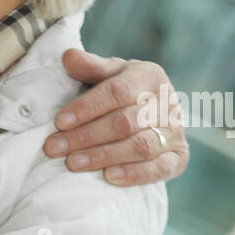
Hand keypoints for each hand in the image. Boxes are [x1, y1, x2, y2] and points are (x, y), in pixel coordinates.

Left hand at [45, 49, 189, 185]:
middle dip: (86, 136)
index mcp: (149, 75)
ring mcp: (176, 131)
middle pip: (125, 122)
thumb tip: (68, 57)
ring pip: (140, 146)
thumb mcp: (110, 72)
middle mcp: (167, 102)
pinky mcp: (180, 157)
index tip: (59, 122)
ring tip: (73, 163)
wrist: (155, 109)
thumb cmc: (125, 88)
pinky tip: (109, 177)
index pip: (116, 92)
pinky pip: (160, 169)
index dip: (87, 107)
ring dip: (104, 156)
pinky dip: (135, 174)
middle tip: (55, 148)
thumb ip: (90, 66)